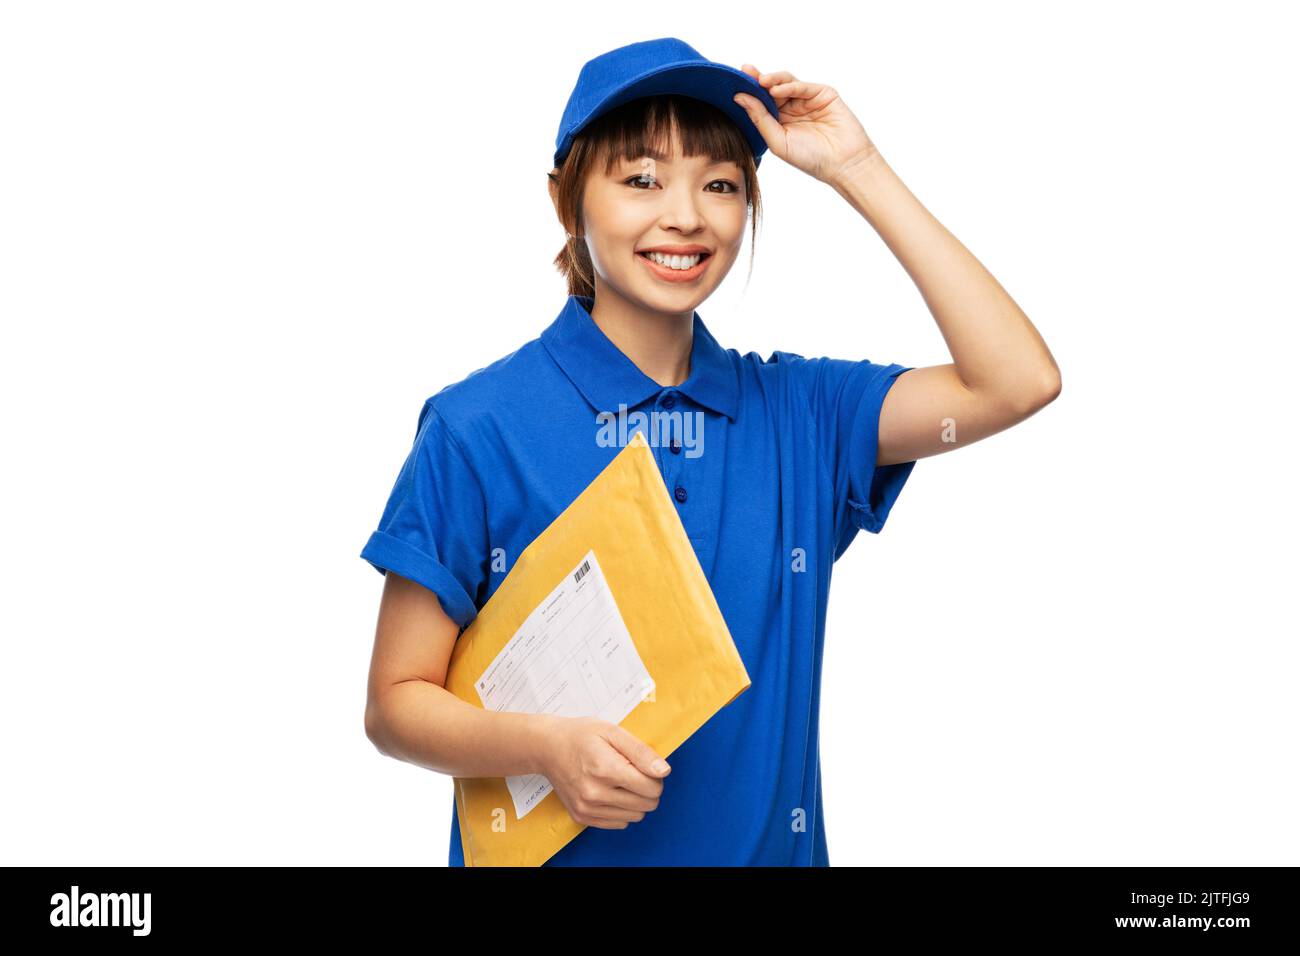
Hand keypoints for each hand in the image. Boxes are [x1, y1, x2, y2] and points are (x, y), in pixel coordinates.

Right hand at [537, 715, 669, 829]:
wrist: (547, 748)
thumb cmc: (581, 736)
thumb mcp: (613, 732)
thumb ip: (641, 752)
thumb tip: (664, 771)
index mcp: (605, 769)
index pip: (651, 787)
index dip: (655, 776)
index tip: (645, 766)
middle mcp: (594, 793)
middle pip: (646, 804)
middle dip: (648, 789)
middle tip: (633, 772)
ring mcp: (586, 808)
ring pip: (635, 816)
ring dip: (635, 801)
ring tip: (621, 781)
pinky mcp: (581, 817)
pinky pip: (619, 824)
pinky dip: (621, 810)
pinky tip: (610, 792)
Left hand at [732, 63, 879, 186]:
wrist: (843, 164)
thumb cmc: (810, 158)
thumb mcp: (778, 141)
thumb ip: (759, 119)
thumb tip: (739, 97)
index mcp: (779, 121)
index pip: (760, 102)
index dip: (748, 92)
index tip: (733, 82)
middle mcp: (792, 109)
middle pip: (771, 89)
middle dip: (757, 80)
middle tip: (744, 72)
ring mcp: (807, 100)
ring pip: (786, 83)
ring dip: (772, 80)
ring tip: (760, 81)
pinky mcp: (823, 93)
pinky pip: (802, 86)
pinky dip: (789, 86)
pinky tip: (776, 90)